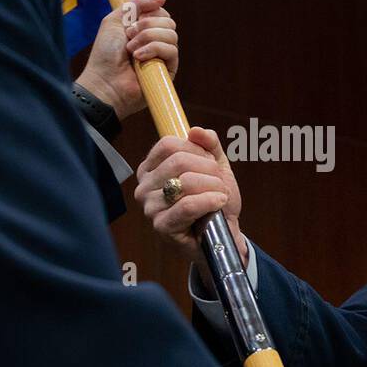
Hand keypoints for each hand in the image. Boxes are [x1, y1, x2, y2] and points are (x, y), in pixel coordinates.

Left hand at [76, 0, 177, 120]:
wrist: (104, 81)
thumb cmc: (105, 54)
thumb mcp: (115, 20)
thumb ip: (135, 4)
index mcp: (145, 30)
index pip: (161, 13)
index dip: (150, 12)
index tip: (132, 20)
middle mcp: (156, 42)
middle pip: (169, 21)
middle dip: (147, 25)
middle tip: (129, 35)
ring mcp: (163, 57)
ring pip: (171, 34)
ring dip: (148, 37)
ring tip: (131, 49)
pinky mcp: (168, 71)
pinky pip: (172, 50)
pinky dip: (154, 49)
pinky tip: (138, 58)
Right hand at [134, 127, 245, 276]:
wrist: (222, 235)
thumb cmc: (213, 201)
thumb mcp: (215, 167)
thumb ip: (208, 145)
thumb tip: (196, 131)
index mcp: (151, 168)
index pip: (170, 145)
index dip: (197, 151)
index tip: (210, 164)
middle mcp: (144, 186)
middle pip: (179, 161)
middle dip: (209, 170)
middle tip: (219, 183)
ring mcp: (150, 207)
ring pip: (185, 182)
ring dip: (213, 187)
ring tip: (220, 196)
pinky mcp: (161, 226)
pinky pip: (188, 205)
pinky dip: (210, 201)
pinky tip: (219, 203)